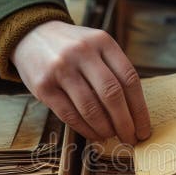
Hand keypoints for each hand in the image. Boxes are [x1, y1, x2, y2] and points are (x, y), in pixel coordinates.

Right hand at [12, 21, 150, 143]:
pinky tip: (94, 135)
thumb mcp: (96, 46)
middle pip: (112, 94)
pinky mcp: (44, 86)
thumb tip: (134, 115)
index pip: (129, 79)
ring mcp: (61, 69)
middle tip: (130, 139)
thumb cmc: (73, 48)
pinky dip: (85, 129)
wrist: (31, 35)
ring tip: (111, 137)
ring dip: (105, 128)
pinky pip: (69, 115)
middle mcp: (83, 52)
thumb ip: (114, 70)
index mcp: (103, 42)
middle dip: (124, 123)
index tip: (144, 130)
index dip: (140, 109)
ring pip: (90, 108)